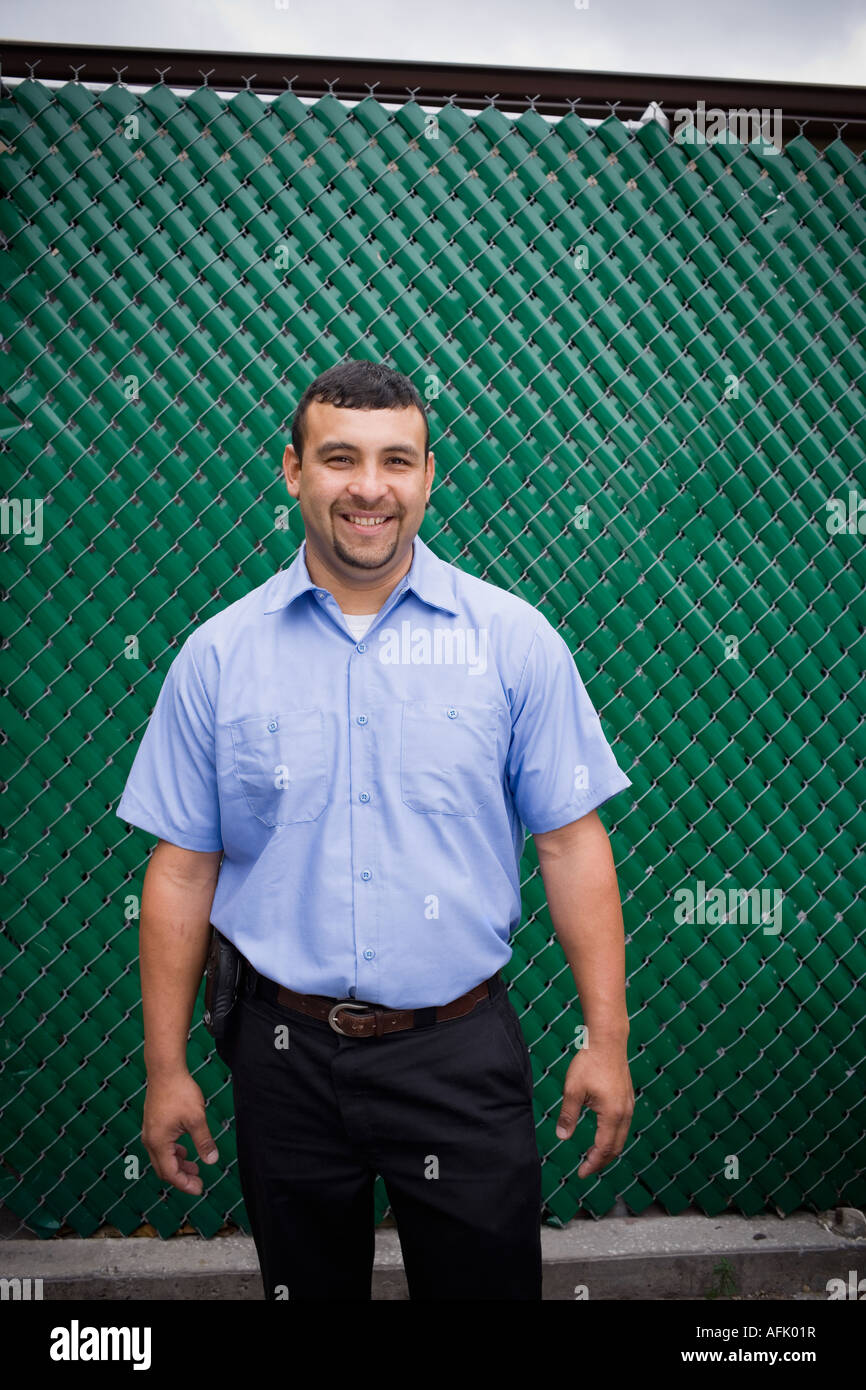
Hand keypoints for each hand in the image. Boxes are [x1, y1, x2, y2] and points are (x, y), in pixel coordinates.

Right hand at [142, 1071, 218, 1194]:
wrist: (165, 1070)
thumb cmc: (180, 1092)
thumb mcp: (197, 1119)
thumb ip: (204, 1142)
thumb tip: (212, 1161)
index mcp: (158, 1142)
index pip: (170, 1173)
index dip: (185, 1184)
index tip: (199, 1189)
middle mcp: (150, 1140)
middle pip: (164, 1169)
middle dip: (181, 1178)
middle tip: (199, 1182)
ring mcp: (149, 1132)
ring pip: (162, 1158)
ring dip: (177, 1165)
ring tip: (195, 1168)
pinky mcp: (152, 1124)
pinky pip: (161, 1147)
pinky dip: (173, 1153)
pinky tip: (185, 1150)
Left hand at [554, 1043, 633, 1177]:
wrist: (607, 1041)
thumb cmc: (589, 1062)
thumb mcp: (572, 1090)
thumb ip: (567, 1115)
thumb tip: (562, 1137)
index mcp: (612, 1115)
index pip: (603, 1149)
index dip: (592, 1164)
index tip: (581, 1174)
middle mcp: (624, 1113)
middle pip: (616, 1147)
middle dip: (601, 1161)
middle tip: (585, 1168)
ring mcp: (628, 1105)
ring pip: (621, 1137)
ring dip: (607, 1149)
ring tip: (591, 1155)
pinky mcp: (627, 1098)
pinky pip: (622, 1125)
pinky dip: (612, 1136)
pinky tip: (601, 1133)